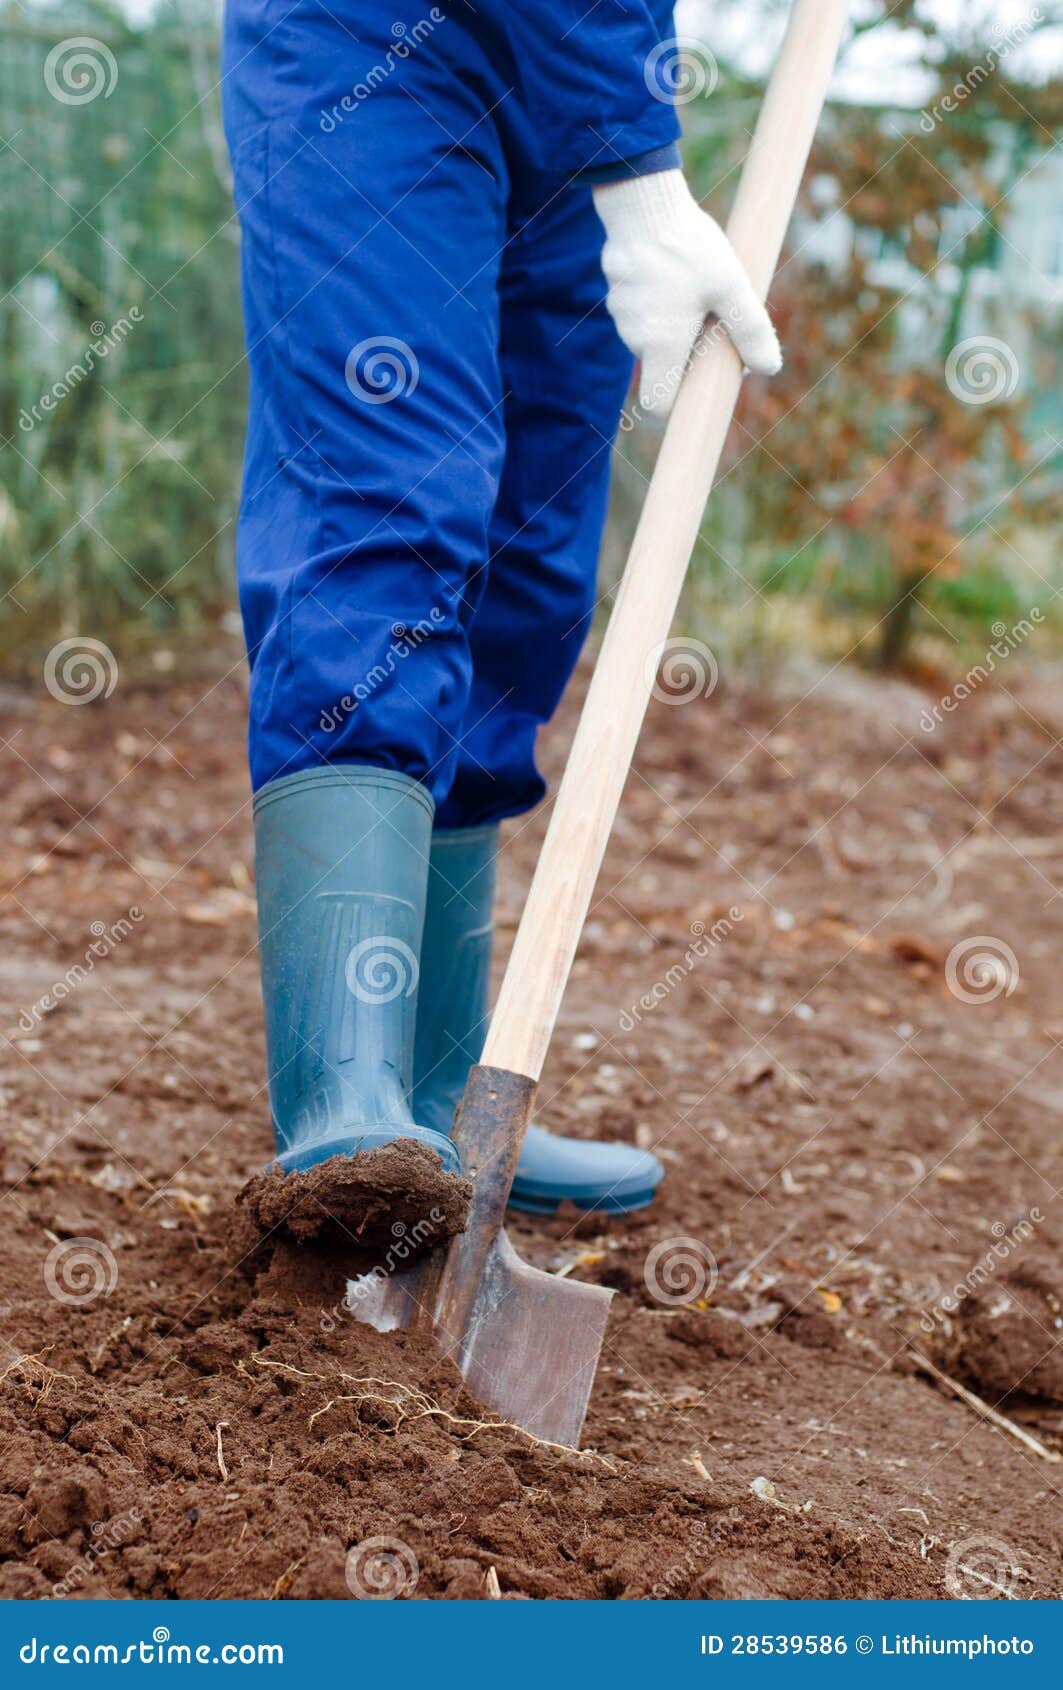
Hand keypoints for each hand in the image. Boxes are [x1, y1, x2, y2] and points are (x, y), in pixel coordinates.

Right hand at [593, 168, 781, 417]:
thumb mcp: (730, 286)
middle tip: (713, 319)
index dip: (677, 405)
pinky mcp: (616, 292)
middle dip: (687, 353)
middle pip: (661, 366)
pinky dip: (657, 303)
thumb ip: (750, 329)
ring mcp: (621, 315)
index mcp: (661, 346)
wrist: (643, 202)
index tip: (698, 387)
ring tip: (694, 287)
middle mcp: (635, 338)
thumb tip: (771, 367)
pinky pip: (640, 311)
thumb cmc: (688, 247)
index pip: (657, 404)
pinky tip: (672, 272)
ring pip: (651, 336)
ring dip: (674, 324)